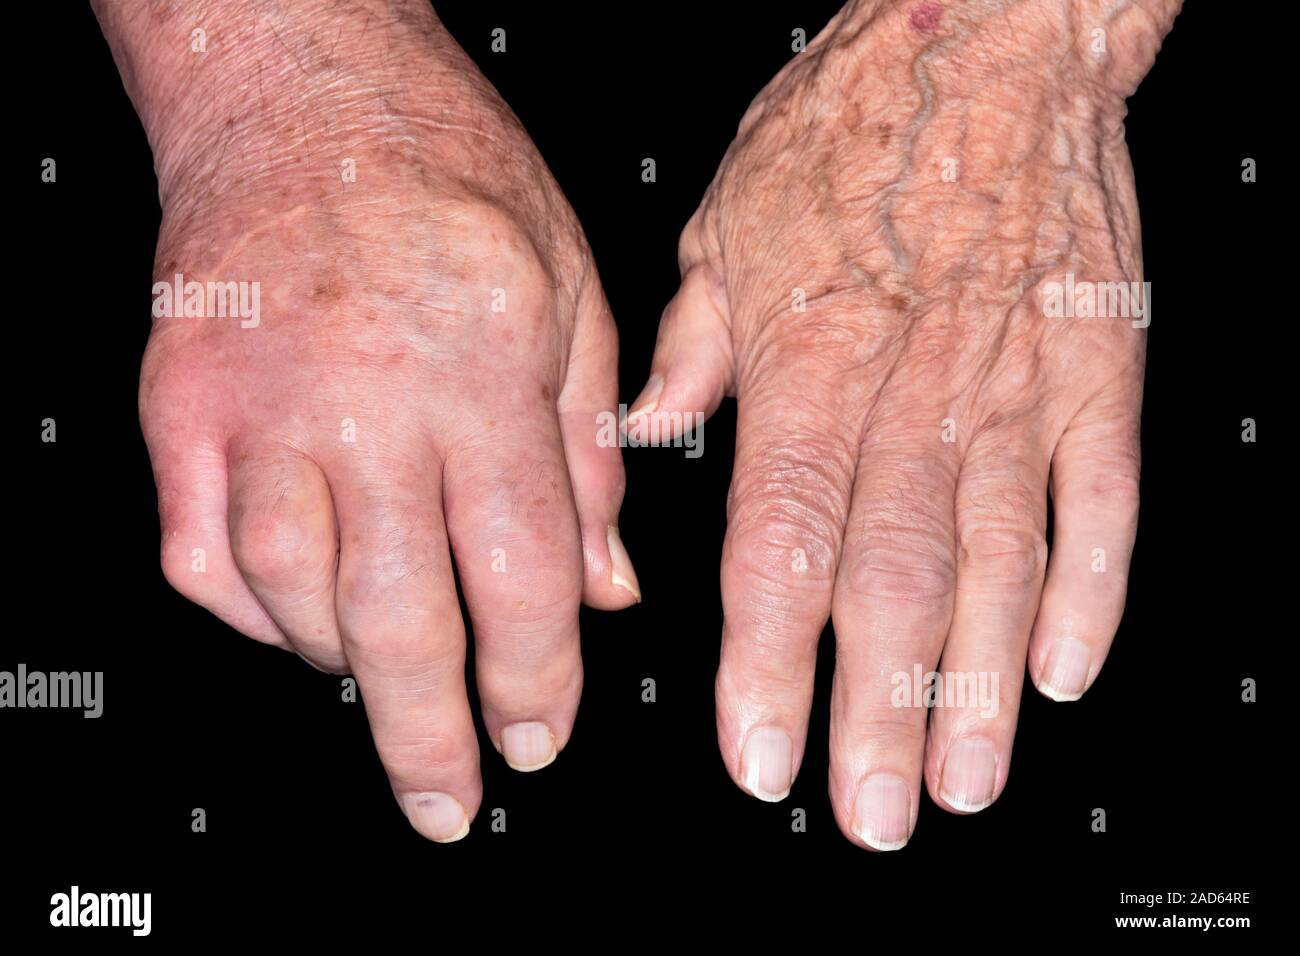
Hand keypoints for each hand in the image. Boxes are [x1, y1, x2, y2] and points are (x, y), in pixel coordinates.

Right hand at [99, 0, 638, 840]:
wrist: (300, 81)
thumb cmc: (445, 167)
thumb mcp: (571, 289)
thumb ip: (588, 452)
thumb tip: (606, 586)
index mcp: (480, 367)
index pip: (519, 571)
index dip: (537, 677)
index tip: (543, 736)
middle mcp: (363, 397)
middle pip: (399, 615)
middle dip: (432, 734)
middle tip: (451, 800)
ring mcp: (256, 406)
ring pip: (294, 600)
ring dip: (348, 677)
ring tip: (392, 702)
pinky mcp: (179, 406)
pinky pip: (200, 558)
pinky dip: (252, 618)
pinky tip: (300, 627)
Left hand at [631, 0, 1178, 847]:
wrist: (990, 43)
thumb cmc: (853, 127)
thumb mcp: (723, 224)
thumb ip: (688, 349)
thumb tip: (647, 434)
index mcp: (810, 362)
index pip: (781, 546)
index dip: (769, 664)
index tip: (759, 753)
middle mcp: (914, 390)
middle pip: (894, 583)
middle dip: (879, 714)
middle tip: (873, 814)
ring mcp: (1015, 387)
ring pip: (998, 565)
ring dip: (980, 688)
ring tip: (965, 781)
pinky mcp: (1095, 373)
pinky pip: (1098, 502)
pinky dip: (1086, 593)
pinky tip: (1061, 671)